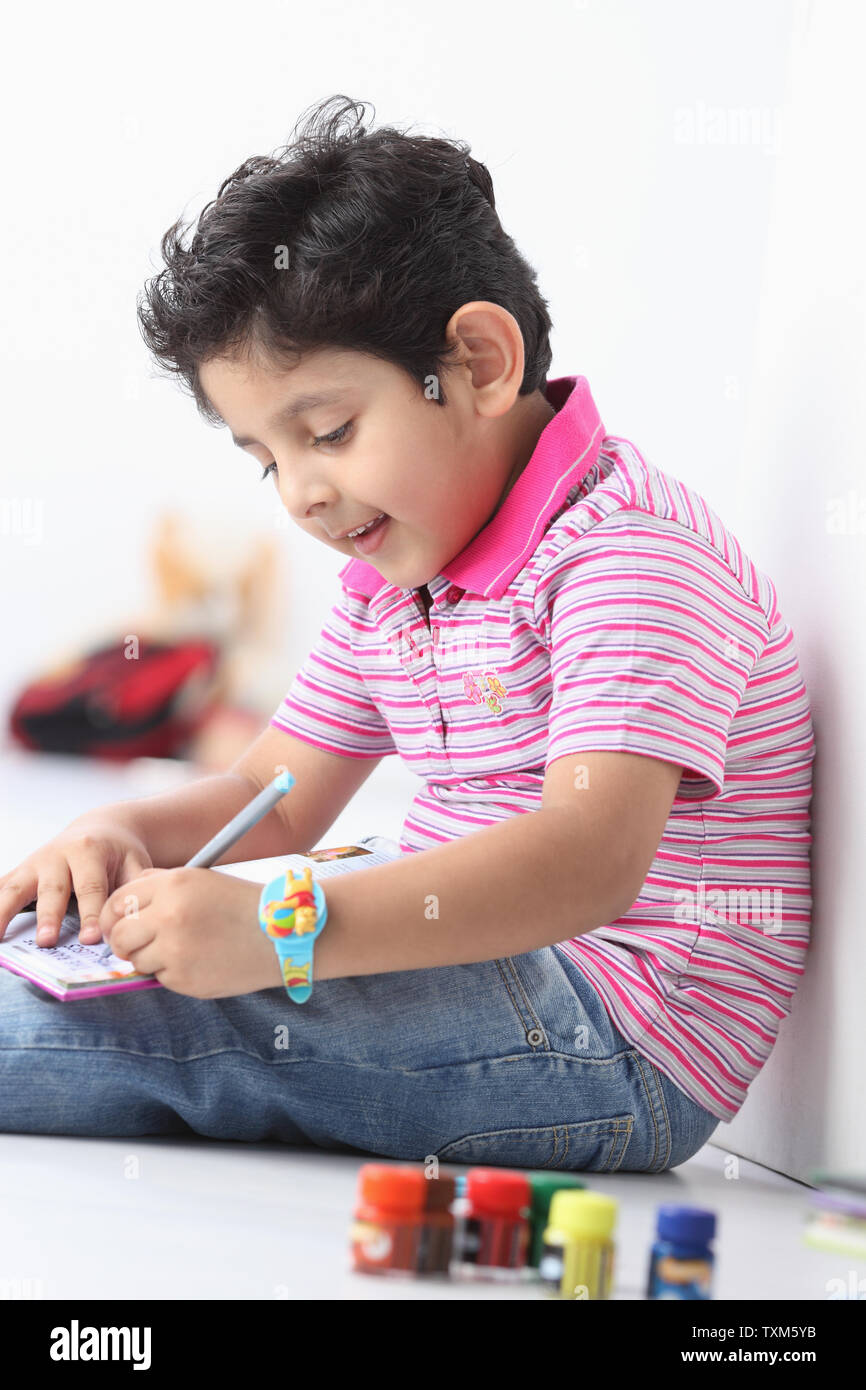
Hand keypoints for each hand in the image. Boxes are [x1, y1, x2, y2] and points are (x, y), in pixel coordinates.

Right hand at [0, 818, 152, 947]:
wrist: (99, 829)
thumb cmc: (119, 853)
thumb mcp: (135, 863)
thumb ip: (136, 888)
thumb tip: (137, 917)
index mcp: (89, 851)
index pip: (90, 887)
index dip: (91, 914)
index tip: (92, 940)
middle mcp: (57, 854)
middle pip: (52, 888)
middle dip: (49, 916)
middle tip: (47, 942)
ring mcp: (34, 863)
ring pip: (16, 887)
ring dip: (5, 912)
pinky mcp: (20, 871)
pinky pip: (1, 886)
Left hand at [97, 868, 281, 998]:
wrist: (281, 935)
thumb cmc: (240, 905)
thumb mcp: (200, 880)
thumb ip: (159, 888)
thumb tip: (121, 908)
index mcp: (172, 885)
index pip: (118, 902)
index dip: (114, 916)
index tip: (119, 925)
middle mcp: (169, 916)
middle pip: (120, 936)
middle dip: (125, 942)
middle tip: (138, 944)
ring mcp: (175, 950)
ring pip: (137, 961)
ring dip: (150, 958)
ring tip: (181, 949)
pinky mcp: (183, 978)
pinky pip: (161, 977)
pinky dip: (172, 972)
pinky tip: (198, 961)